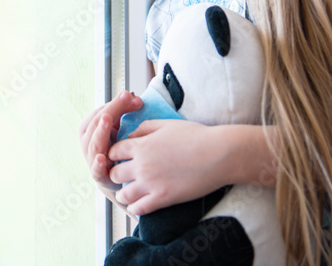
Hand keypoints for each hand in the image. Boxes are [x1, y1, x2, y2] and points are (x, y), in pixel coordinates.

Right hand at [79, 90, 141, 191]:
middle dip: (113, 109)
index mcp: (89, 128)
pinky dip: (98, 164)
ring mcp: (91, 158)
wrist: (113, 179)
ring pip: (94, 143)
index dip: (115, 102)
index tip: (130, 95)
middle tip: (125, 97)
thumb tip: (136, 98)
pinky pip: (96, 170)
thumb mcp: (117, 129)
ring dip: (102, 130)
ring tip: (108, 119)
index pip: (100, 111)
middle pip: (98, 122)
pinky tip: (102, 158)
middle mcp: (87, 141)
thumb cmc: (115, 149)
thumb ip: (123, 114)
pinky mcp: (98, 176)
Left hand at [108, 119, 225, 215]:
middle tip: (122, 176)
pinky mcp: (163, 199)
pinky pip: (140, 208)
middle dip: (116, 174)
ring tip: (126, 193)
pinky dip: (135, 208)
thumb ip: (144, 128)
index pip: (113, 152)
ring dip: (123, 193)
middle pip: (114, 173)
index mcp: (140, 145)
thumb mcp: (166, 124)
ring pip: (123, 193)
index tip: (118, 158)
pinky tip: (138, 205)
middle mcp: (141, 165)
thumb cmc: (195, 136)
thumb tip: (130, 136)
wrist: (218, 154)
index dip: (114, 155)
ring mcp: (151, 183)